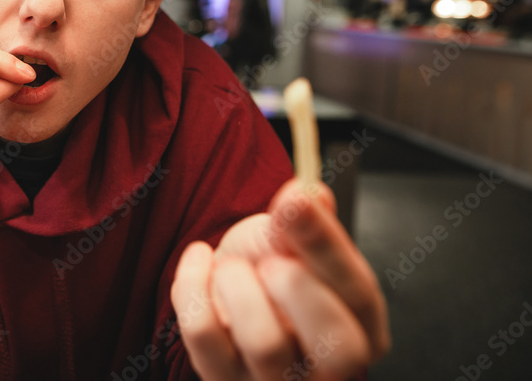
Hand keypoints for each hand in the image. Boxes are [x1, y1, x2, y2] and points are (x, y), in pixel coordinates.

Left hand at [171, 179, 389, 379]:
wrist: (229, 294)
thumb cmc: (272, 272)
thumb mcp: (297, 243)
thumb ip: (308, 222)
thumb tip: (310, 192)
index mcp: (362, 330)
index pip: (360, 297)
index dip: (327, 246)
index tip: (294, 201)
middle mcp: (327, 370)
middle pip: (337, 348)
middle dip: (301, 290)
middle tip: (272, 260)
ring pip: (265, 343)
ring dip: (240, 284)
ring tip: (234, 265)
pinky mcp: (222, 379)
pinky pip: (204, 335)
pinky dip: (193, 285)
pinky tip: (199, 260)